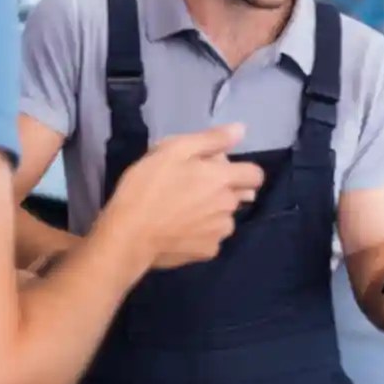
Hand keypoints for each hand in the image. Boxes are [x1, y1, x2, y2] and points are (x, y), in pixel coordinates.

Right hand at [104, 123, 263, 269]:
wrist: (129, 236)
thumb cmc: (148, 187)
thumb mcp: (174, 150)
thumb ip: (211, 140)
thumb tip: (241, 130)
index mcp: (222, 179)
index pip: (255, 174)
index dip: (241, 170)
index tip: (218, 170)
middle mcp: (228, 207)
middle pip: (238, 195)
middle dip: (222, 190)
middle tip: (190, 187)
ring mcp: (219, 233)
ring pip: (225, 218)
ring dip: (213, 212)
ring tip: (183, 211)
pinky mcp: (206, 252)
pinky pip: (211, 238)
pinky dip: (201, 233)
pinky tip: (179, 230)